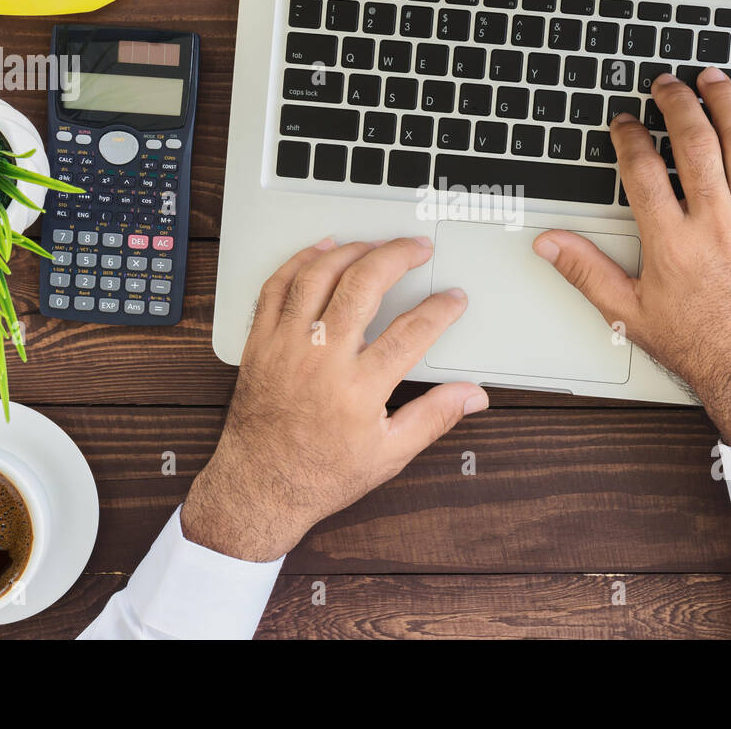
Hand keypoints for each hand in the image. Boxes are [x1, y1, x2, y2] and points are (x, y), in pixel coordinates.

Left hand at [181, 236, 488, 561]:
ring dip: (352, 251)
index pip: (412, 332)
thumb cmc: (320, 473)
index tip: (454, 298)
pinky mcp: (261, 343)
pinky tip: (322, 251)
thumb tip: (472, 396)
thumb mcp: (389, 454)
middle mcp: (321, 360)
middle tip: (418, 248)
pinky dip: (300, 261)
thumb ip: (433, 417)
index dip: (440, 309)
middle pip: (364, 286)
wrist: (259, 487)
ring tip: (376, 244)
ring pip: (319, 276)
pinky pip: (277, 287)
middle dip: (398, 256)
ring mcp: (286, 346)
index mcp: (358, 389)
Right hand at [533, 67, 730, 445]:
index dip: (629, 137)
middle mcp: (716, 226)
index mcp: (672, 244)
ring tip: (711, 79)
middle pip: (693, 143)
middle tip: (664, 86)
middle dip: (675, 104)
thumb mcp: (630, 313)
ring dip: (725, 103)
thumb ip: (586, 271)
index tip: (624, 123)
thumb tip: (549, 244)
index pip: (643, 170)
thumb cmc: (700, 347)